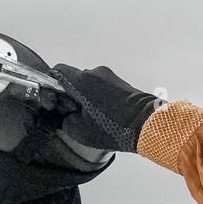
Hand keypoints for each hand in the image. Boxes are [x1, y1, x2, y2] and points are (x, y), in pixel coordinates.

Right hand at [48, 63, 162, 152]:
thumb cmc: (117, 129)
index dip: (53, 87)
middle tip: (74, 113)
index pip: (57, 72)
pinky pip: (103, 87)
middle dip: (70, 95)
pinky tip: (104, 115)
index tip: (56, 102)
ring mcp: (111, 77)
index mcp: (82, 80)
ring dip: (86, 98)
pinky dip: (99, 98)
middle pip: (74, 79)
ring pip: (89, 84)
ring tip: (92, 117)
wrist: (149, 126)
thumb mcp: (81, 131)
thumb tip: (67, 115)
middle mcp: (96, 73)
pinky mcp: (122, 83)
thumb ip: (66, 120)